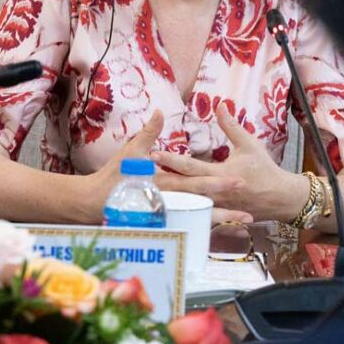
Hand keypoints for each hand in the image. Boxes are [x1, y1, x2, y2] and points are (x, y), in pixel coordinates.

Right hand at [84, 111, 251, 223]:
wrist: (93, 203)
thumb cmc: (112, 176)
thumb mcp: (131, 152)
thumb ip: (148, 133)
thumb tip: (159, 111)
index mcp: (164, 183)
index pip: (195, 183)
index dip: (218, 183)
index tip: (238, 182)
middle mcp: (168, 202)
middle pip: (202, 206)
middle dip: (227, 208)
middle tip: (250, 211)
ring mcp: (166, 215)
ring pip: (198, 221)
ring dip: (222, 223)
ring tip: (244, 224)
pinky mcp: (163, 223)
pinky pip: (189, 228)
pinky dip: (206, 230)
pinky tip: (224, 232)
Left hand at [151, 103, 306, 221]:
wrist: (280, 197)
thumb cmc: (265, 169)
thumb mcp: (250, 144)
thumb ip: (231, 126)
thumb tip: (220, 105)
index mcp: (221, 173)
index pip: (191, 166)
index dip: (171, 159)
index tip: (153, 152)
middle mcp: (216, 192)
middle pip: (182, 187)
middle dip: (160, 180)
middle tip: (140, 174)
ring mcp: (216, 207)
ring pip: (186, 204)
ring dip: (167, 198)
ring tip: (145, 192)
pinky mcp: (218, 216)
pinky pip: (197, 217)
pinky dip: (182, 214)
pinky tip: (165, 212)